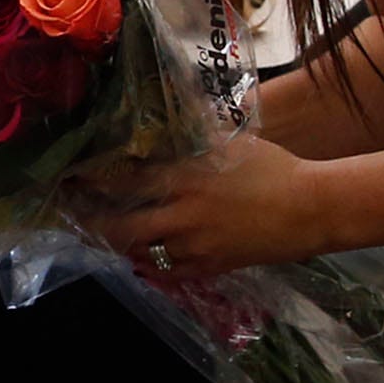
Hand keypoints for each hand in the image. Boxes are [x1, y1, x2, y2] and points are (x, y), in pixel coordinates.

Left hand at [69, 132, 334, 279]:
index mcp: (186, 177)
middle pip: (121, 227)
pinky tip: (139, 259)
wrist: (311, 208)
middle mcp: (182, 214)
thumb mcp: (232, 141)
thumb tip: (170, 109)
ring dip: (119, 246)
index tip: (71, 178)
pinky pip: (167, 273)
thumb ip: (196, 133)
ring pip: (140, 253)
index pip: (124, 182)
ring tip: (104, 236)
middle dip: (94, 224)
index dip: (92, 182)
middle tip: (76, 216)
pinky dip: (148, 267)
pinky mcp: (210, 267)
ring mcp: (195, 245)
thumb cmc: (275, 167)